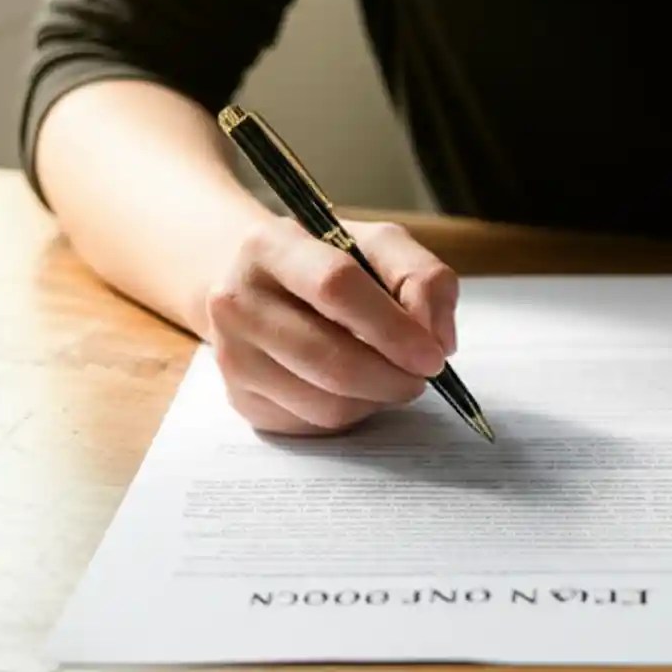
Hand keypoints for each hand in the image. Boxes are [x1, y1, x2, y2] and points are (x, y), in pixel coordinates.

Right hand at [203, 217, 456, 433]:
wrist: (253, 287)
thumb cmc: (325, 265)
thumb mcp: (376, 246)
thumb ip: (421, 277)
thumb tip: (438, 340)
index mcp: (270, 246)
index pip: (336, 287)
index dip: (393, 328)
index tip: (433, 355)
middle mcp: (237, 302)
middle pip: (331, 360)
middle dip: (393, 377)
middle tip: (423, 376)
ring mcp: (233, 357)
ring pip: (327, 404)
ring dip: (377, 398)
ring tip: (390, 374)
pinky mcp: (242, 400)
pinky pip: (316, 425)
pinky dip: (353, 412)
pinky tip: (356, 387)